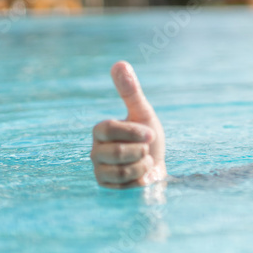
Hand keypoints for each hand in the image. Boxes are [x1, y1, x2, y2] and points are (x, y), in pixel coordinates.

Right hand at [90, 61, 166, 187]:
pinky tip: (140, 177)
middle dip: (141, 151)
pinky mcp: (107, 189)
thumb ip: (130, 92)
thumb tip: (119, 63)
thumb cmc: (149, 139)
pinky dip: (141, 180)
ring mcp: (99, 171)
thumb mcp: (144, 114)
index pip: (108, 128)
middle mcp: (95, 151)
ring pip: (122, 170)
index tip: (151, 134)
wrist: (157, 168)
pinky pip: (126, 186)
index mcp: (100, 131)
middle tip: (146, 151)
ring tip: (144, 163)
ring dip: (143, 166)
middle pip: (117, 152)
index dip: (133, 132)